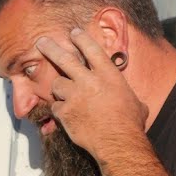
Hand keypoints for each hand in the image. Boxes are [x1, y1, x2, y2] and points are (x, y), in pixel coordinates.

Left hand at [36, 28, 148, 159]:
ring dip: (59, 88)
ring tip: (65, 94)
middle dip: (51, 48)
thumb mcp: (134, 101)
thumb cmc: (130, 123)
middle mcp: (89, 81)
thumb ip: (124, 93)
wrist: (118, 142)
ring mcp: (74, 96)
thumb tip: (128, 97)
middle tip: (41, 42)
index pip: (92, 50)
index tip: (73, 33)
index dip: (81, 39)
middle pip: (64, 59)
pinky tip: (68, 115)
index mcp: (108, 75)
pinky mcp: (64, 111)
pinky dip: (60, 110)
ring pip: (57, 84)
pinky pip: (56, 106)